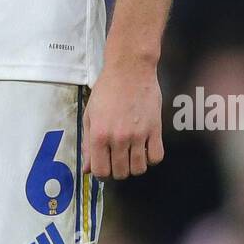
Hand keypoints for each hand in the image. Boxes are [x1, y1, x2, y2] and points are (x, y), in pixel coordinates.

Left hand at [82, 62, 163, 178]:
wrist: (130, 69)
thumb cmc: (106, 89)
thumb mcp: (90, 115)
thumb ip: (87, 143)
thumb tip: (87, 169)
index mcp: (99, 135)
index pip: (101, 172)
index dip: (102, 173)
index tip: (105, 166)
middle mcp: (118, 138)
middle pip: (121, 173)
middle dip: (118, 170)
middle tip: (118, 158)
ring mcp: (139, 135)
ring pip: (139, 169)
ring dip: (134, 166)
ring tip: (131, 154)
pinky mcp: (155, 130)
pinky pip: (156, 158)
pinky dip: (151, 158)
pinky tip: (145, 149)